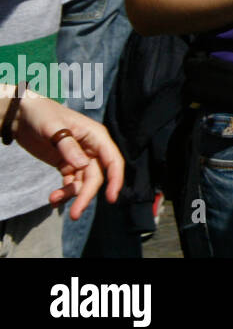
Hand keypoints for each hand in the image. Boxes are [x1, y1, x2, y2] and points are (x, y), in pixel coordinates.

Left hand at [9, 88, 123, 219]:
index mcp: (96, 136)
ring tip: (53, 199)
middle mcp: (92, 148)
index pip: (112, 160)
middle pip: (96, 177)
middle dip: (87, 195)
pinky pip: (70, 183)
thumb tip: (83, 166)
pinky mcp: (66, 164)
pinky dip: (64, 193)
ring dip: (71, 195)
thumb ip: (68, 146)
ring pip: (83, 183)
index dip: (115, 179)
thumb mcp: (53, 127)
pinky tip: (53, 199)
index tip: (112, 198)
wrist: (22, 116)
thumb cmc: (41, 114)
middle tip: (75, 214)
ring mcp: (79, 158)